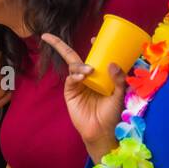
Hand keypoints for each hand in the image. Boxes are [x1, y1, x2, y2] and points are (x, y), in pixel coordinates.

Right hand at [40, 33, 126, 161]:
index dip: (91, 47)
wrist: (101, 131)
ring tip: (89, 71)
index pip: (92, 57)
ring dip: (79, 66)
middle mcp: (85, 77)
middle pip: (72, 57)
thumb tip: (112, 63)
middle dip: (59, 45)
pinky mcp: (70, 93)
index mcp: (98, 75)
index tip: (94, 38)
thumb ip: (119, 79)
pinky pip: (70, 80)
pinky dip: (75, 76)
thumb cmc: (112, 114)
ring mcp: (76, 84)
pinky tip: (82, 77)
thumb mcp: (120, 95)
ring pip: (72, 67)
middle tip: (48, 36)